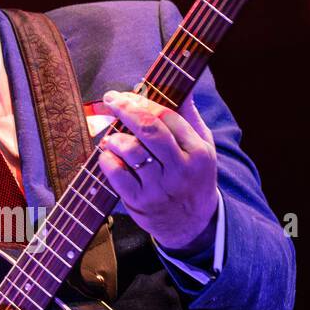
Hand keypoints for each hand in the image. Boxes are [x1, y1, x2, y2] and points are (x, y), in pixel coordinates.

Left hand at [97, 90, 218, 254]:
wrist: (192, 224)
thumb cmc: (194, 177)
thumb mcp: (203, 147)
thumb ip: (190, 116)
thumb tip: (184, 86)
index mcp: (197, 152)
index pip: (168, 116)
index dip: (144, 101)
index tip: (128, 95)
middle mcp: (180, 169)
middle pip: (149, 129)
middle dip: (126, 109)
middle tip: (111, 100)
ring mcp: (159, 187)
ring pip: (131, 151)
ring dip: (115, 137)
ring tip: (111, 136)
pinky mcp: (140, 202)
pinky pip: (117, 174)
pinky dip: (107, 159)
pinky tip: (107, 154)